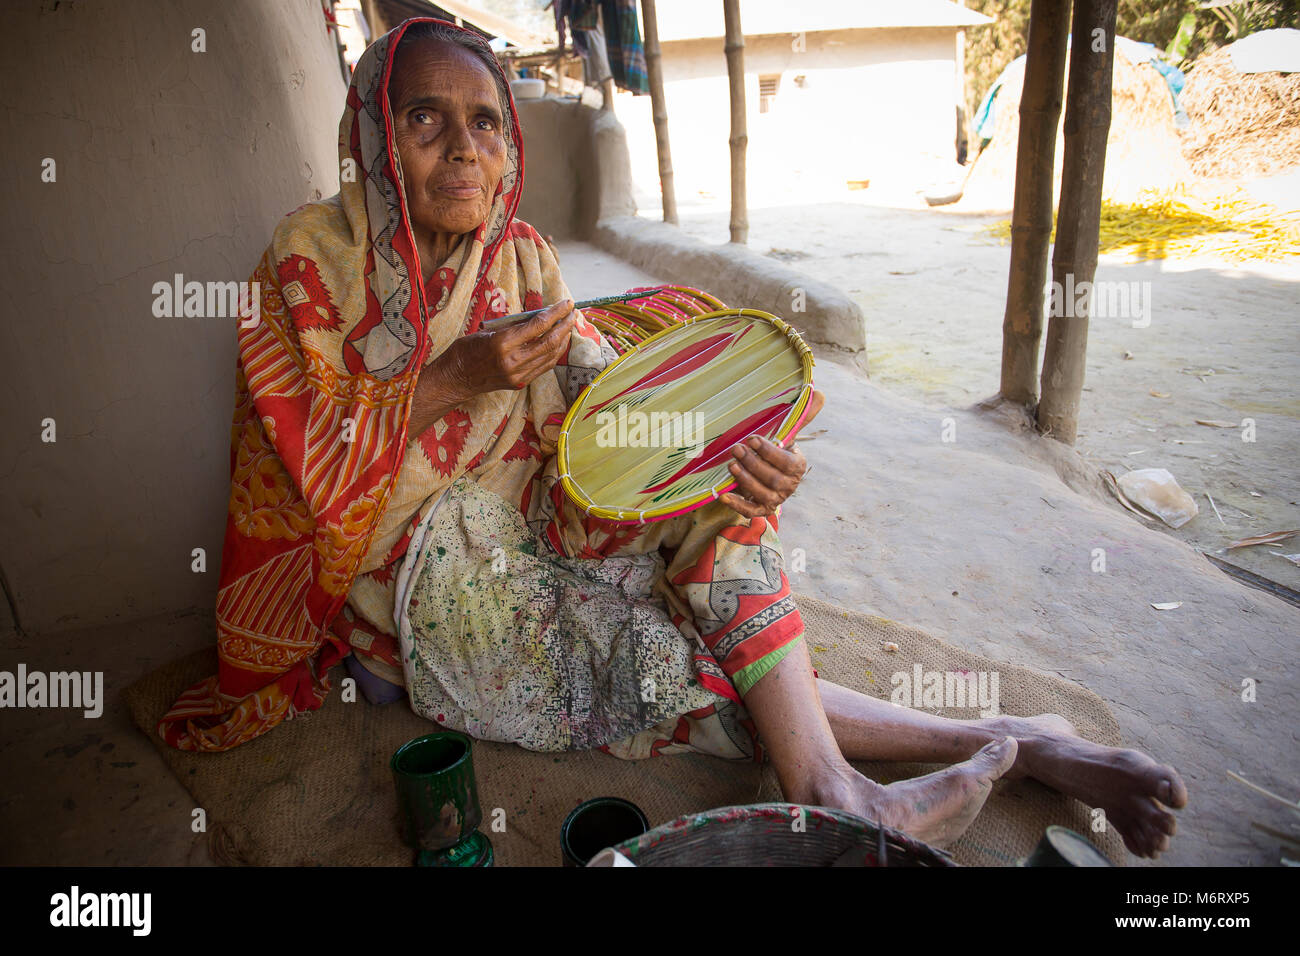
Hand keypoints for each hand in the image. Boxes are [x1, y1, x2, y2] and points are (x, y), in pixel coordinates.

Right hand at [407, 299, 574, 439]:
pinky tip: (559, 343)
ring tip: (569, 326)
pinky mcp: (520, 383)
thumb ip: (515, 326)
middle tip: (573, 312)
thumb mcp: (490, 330)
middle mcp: (513, 360)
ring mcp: (518, 375)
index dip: (556, 313)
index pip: (538, 325)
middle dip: (565, 325)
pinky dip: (555, 353)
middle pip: (550, 341)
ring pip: (551, 355)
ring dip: (563, 339)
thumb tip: (540, 317)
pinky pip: (544, 366)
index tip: (567, 303)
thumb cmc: (468, 349)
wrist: (456, 377)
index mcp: (503, 343)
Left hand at [719, 388, 824, 518]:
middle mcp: (790, 485)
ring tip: (731, 465)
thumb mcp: (788, 433)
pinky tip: (723, 496)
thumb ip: (802, 415)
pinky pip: (751, 511)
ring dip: (745, 480)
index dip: (769, 452)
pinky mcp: (762, 508)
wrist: (772, 474)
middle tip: (736, 449)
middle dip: (753, 463)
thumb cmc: (778, 451)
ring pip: (762, 493)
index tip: (752, 439)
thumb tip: (819, 392)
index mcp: (797, 465)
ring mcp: (776, 498)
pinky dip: (738, 505)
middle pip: (773, 478)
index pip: (786, 461)